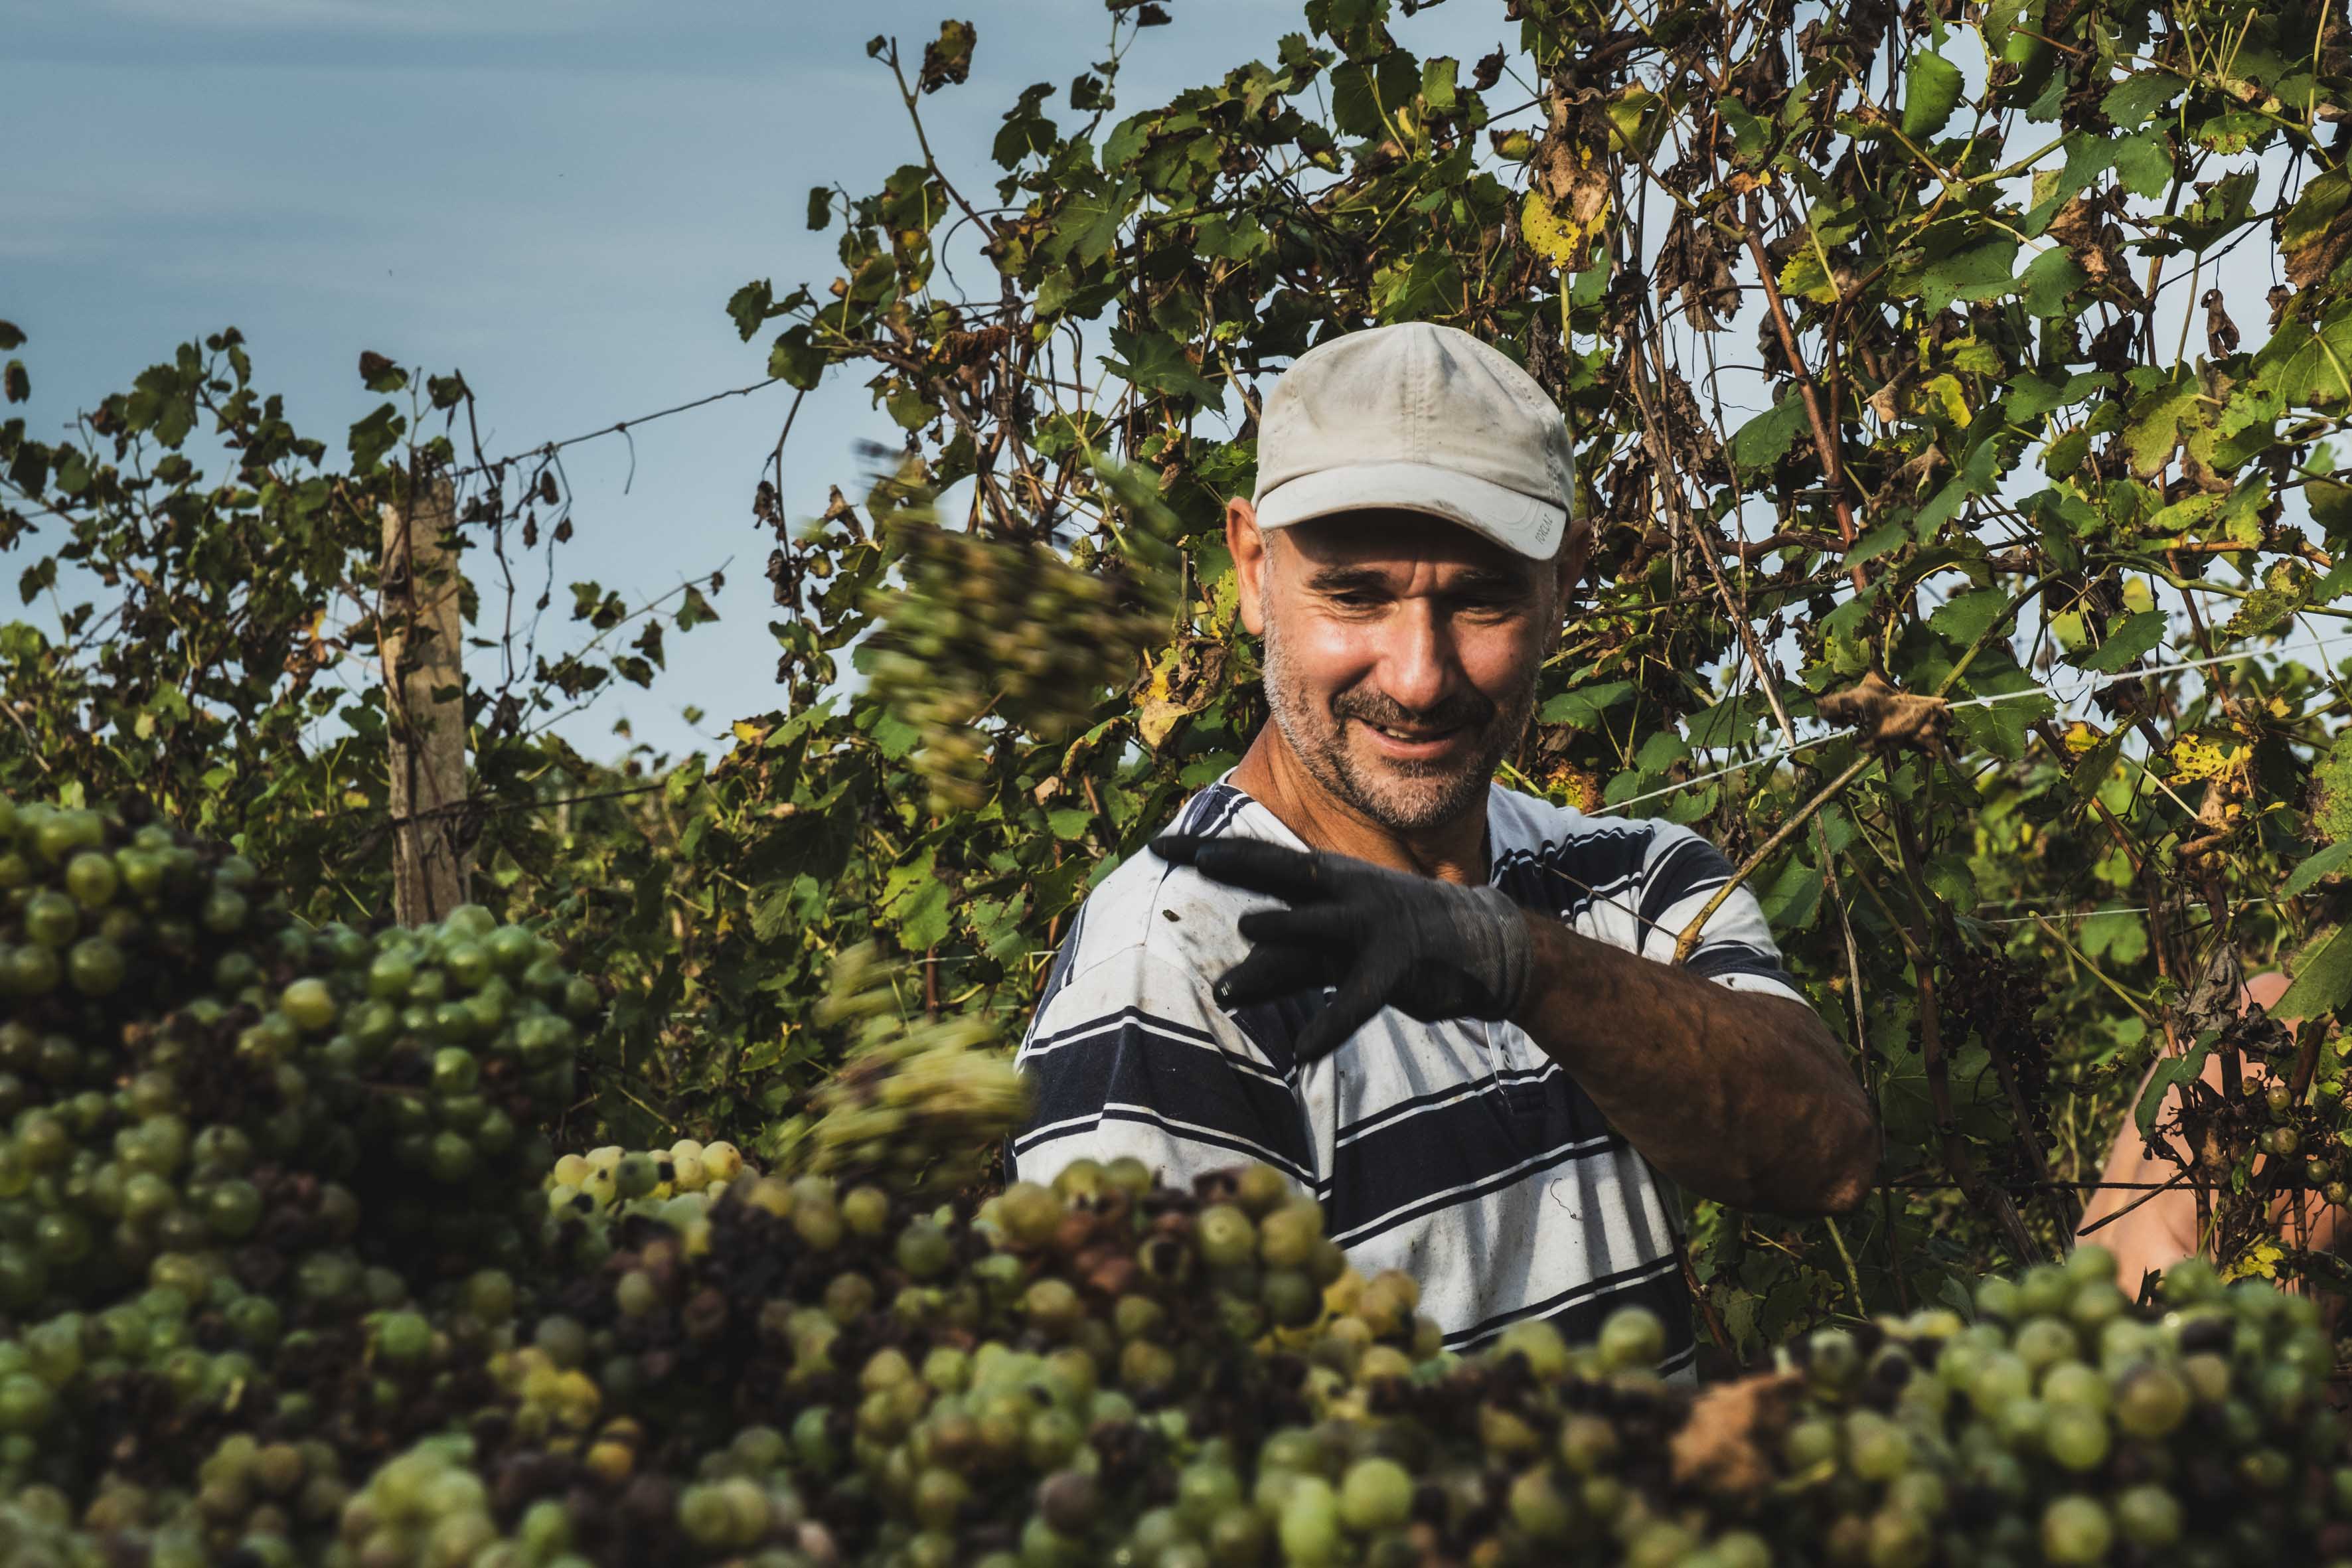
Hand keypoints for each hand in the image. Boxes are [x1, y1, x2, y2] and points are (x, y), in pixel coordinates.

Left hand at [1151, 834, 1533, 1063]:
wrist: (1482, 945)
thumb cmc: (1394, 944)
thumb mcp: (1334, 948)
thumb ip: (1284, 963)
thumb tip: (1226, 988)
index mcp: (1325, 881)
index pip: (1256, 860)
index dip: (1206, 851)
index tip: (1156, 845)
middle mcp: (1344, 893)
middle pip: (1282, 872)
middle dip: (1239, 863)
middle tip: (1197, 858)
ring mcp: (1372, 926)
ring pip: (1321, 925)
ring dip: (1286, 930)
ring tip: (1248, 933)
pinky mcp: (1397, 969)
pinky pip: (1359, 998)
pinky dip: (1332, 1024)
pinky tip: (1304, 1051)